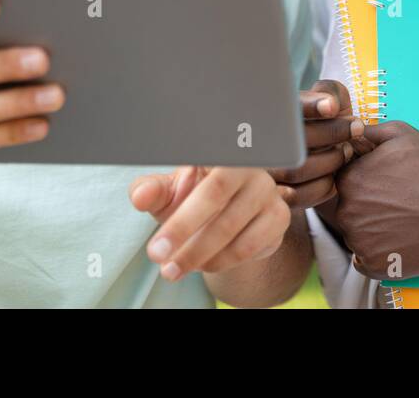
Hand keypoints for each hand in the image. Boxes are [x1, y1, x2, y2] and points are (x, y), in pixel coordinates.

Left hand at [129, 166, 290, 279]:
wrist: (226, 221)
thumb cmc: (192, 198)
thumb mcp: (168, 193)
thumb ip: (151, 191)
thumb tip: (140, 196)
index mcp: (218, 150)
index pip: (199, 160)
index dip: (179, 181)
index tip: (148, 204)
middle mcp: (247, 164)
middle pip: (214, 194)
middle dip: (181, 228)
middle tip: (156, 254)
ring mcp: (267, 190)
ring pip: (230, 226)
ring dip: (197, 253)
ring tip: (172, 268)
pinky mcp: (278, 217)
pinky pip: (248, 245)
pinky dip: (220, 260)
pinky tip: (202, 264)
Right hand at [270, 80, 366, 208]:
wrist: (315, 159)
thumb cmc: (322, 123)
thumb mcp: (327, 100)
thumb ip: (330, 92)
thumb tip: (332, 104)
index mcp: (268, 111)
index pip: (284, 106)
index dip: (309, 106)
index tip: (333, 106)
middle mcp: (260, 141)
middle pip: (292, 139)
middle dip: (331, 132)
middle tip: (356, 127)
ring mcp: (265, 171)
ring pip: (298, 169)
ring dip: (332, 159)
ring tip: (347, 150)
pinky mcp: (274, 197)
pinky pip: (301, 195)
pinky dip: (325, 184)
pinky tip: (334, 173)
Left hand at [334, 121, 418, 280]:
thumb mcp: (400, 134)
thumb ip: (367, 132)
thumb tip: (350, 134)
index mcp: (349, 180)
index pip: (345, 183)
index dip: (368, 183)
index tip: (390, 185)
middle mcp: (348, 212)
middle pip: (350, 211)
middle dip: (369, 207)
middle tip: (402, 203)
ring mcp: (361, 242)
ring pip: (357, 237)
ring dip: (374, 232)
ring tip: (406, 222)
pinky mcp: (378, 266)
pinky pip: (366, 262)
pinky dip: (381, 255)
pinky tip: (403, 241)